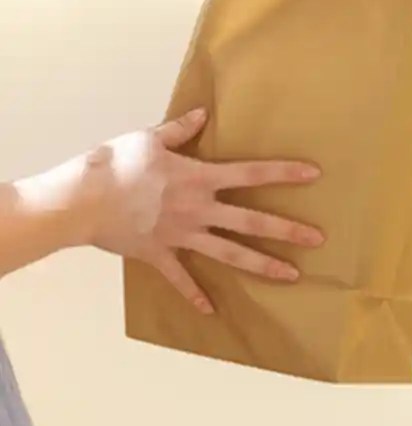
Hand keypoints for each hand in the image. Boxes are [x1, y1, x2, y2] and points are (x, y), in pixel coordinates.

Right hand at [77, 108, 324, 313]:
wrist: (79, 200)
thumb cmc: (113, 164)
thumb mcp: (148, 139)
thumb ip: (179, 129)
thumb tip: (203, 114)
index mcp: (198, 178)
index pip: (250, 174)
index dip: (283, 172)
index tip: (313, 175)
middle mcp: (197, 209)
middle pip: (251, 221)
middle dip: (287, 230)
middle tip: (318, 239)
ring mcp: (181, 235)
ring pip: (230, 253)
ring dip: (262, 265)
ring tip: (291, 276)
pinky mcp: (159, 254)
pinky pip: (180, 279)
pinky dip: (194, 295)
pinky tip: (211, 311)